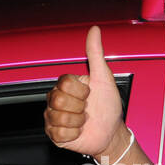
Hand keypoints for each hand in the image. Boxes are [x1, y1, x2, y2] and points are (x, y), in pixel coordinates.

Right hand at [44, 25, 125, 157]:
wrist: (111, 132)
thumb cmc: (108, 106)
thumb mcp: (104, 77)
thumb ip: (96, 53)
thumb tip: (94, 31)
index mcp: (66, 85)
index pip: (64, 83)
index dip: (81, 91)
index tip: (89, 94)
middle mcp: (57, 99)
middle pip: (58, 100)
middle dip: (79, 106)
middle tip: (86, 108)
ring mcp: (54, 117)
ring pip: (58, 117)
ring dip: (77, 121)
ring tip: (83, 120)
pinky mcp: (54, 134)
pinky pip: (59, 133)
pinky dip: (74, 134)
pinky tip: (78, 131)